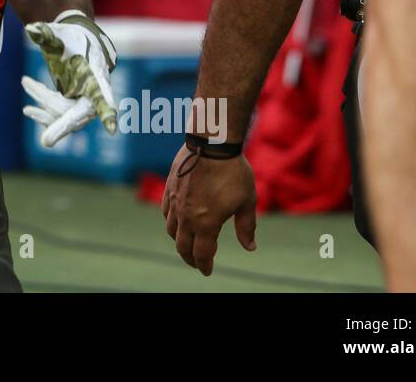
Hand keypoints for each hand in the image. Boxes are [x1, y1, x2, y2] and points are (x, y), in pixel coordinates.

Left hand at [22, 10, 117, 145]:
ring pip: (67, 115)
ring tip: (27, 111)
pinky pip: (62, 116)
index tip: (112, 129)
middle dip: (63, 127)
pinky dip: (46, 115)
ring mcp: (86, 99)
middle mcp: (94, 89)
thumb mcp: (57, 34)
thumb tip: (30, 29)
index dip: (106, 110)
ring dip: (46, 115)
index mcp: (94, 72)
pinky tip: (31, 111)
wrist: (79, 41)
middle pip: (79, 113)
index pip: (100, 92)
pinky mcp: (77, 104)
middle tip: (46, 141)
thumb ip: (45, 34)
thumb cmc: (70, 37)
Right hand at [161, 144, 257, 275]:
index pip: (202, 254)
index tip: (207, 271)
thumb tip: (250, 247)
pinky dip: (171, 222)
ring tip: (187, 242)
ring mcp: (175, 203)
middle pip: (182, 246)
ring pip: (171, 230)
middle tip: (196, 262)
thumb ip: (246, 227)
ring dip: (179, 241)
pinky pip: (166, 213)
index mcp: (206, 223)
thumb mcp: (247, 201)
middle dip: (189, 258)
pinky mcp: (169, 189)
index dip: (204, 266)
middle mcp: (187, 216)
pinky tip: (177, 220)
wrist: (211, 144)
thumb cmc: (233, 172)